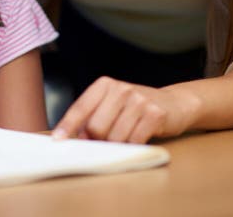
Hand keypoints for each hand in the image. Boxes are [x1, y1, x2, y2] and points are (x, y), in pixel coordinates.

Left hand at [52, 76, 200, 142]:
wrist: (175, 104)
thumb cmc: (136, 108)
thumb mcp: (112, 105)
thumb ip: (93, 116)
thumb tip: (76, 138)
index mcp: (105, 85)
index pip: (81, 107)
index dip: (68, 125)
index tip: (58, 139)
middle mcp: (121, 89)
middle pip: (96, 127)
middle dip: (98, 139)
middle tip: (108, 139)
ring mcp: (139, 101)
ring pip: (114, 137)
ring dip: (117, 144)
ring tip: (126, 136)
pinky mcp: (155, 114)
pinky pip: (134, 141)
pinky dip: (133, 146)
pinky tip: (138, 138)